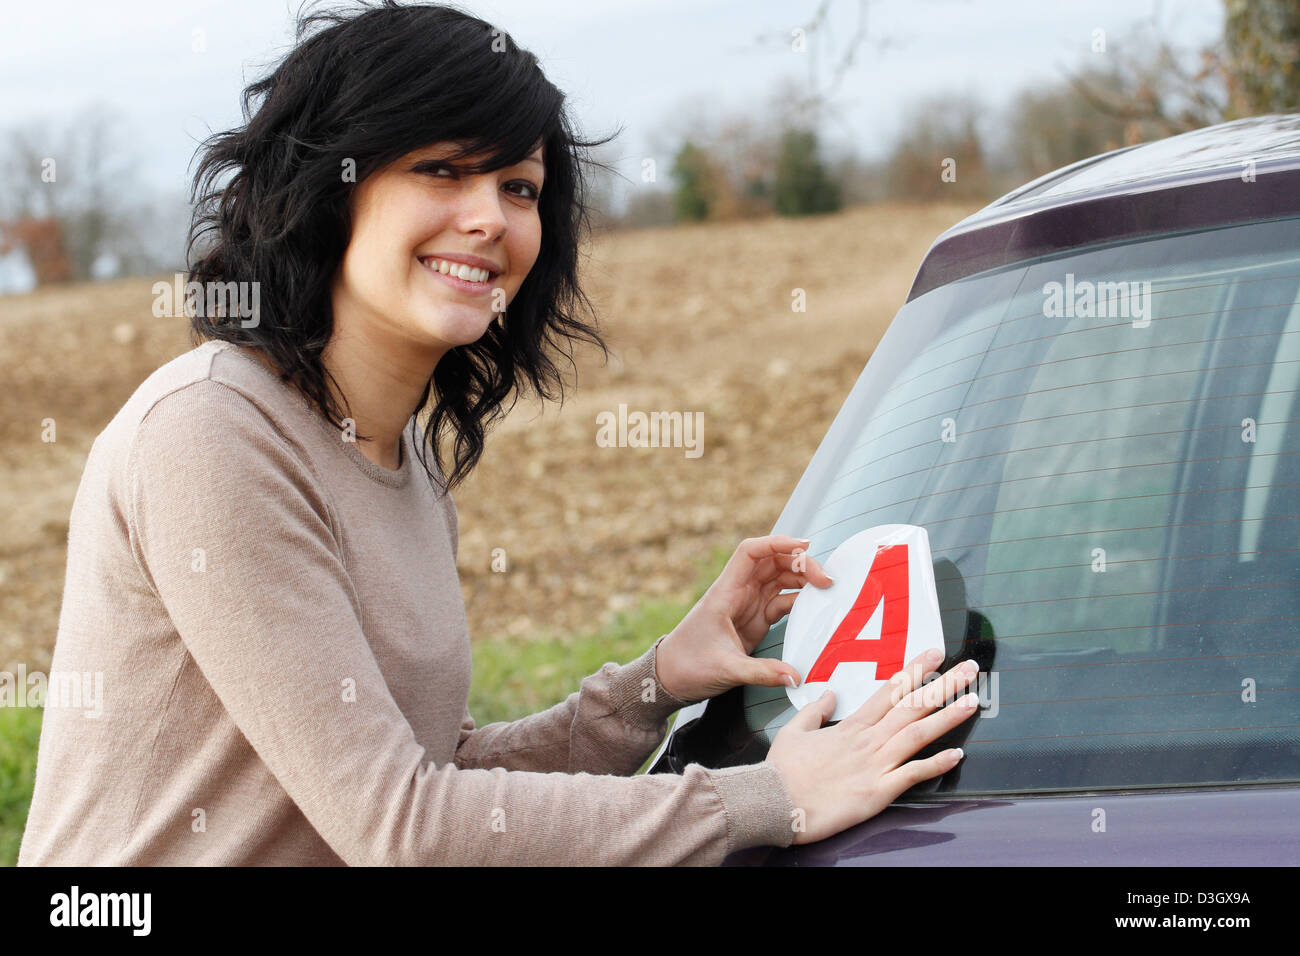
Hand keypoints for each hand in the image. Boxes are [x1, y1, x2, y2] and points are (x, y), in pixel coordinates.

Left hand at [654, 534, 832, 701]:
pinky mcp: (755, 620)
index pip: (750, 552)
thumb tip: (795, 677)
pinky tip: (815, 607)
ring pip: (779, 579)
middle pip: (772, 562)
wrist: (670, 678)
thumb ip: (762, 672)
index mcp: (725, 593)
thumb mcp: (726, 669)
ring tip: (827, 588)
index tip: (804, 545)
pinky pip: (781, 601)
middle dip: (800, 563)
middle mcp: (738, 592)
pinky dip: (799, 601)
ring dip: (803, 580)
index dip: (777, 543)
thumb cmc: (688, 665)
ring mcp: (747, 605)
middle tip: (826, 579)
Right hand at [765, 650, 978, 844]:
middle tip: (969, 668)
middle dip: (943, 686)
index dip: (915, 671)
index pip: (889, 691)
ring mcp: (874, 765)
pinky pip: (911, 775)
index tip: (935, 654)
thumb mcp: (793, 731)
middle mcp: (867, 740)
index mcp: (850, 726)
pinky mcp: (876, 792)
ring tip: (972, 702)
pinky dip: (935, 765)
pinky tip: (958, 755)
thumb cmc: (781, 771)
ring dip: (947, 717)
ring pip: (917, 735)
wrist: (772, 801)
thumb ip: (815, 711)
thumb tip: (829, 694)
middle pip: (912, 707)